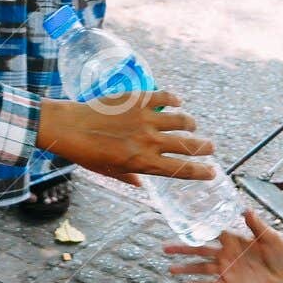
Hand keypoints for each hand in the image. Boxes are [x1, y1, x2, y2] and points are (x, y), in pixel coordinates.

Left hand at [37, 92, 216, 184]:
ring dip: (190, 123)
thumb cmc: (87, 154)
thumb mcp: (109, 172)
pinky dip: (174, 99)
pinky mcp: (139, 99)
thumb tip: (141, 185)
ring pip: (181, 120)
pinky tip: (177, 102)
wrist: (70, 127)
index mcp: (144, 163)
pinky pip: (165, 97)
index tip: (212, 172)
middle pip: (187, 145)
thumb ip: (129, 177)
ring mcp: (145, 119)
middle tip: (210, 148)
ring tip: (192, 125)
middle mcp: (149, 141)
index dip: (200, 172)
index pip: (181, 170)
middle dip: (203, 148)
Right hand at [165, 211, 282, 282]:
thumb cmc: (280, 249)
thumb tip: (246, 210)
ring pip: (202, 269)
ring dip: (187, 269)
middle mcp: (226, 253)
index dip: (196, 228)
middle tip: (165, 249)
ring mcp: (227, 268)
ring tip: (171, 269)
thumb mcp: (269, 235)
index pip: (210, 232)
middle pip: (199, 251)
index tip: (180, 224)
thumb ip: (256, 225)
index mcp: (232, 238)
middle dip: (183, 250)